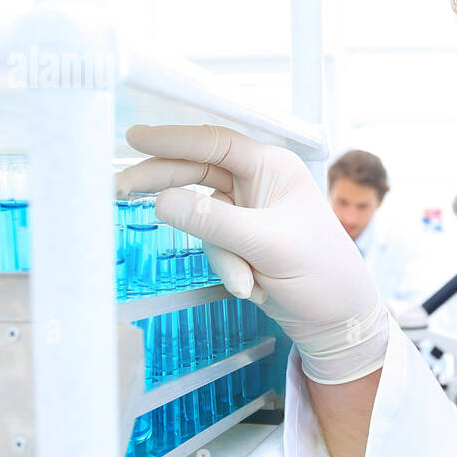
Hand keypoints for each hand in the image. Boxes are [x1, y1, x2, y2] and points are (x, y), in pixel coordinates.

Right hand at [114, 124, 387, 384]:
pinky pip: (214, 245)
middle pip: (197, 171)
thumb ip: (213, 222)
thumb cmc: (321, 274)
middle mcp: (260, 181)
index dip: (173, 138)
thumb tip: (162, 200)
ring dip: (219, 254)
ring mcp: (249, 210)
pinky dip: (229, 269)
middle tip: (119, 189)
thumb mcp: (267, 246)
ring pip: (202, 217)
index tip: (133, 137)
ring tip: (246, 284)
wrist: (337, 320)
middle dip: (165, 185)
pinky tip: (254, 290)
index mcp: (274, 167)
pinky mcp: (241, 238)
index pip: (215, 142)